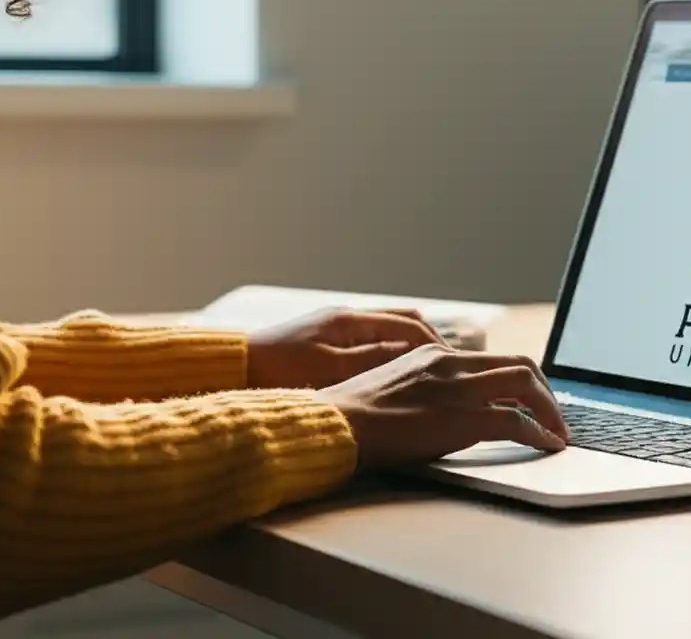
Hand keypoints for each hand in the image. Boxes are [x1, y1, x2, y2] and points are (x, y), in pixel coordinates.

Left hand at [247, 308, 445, 388]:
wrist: (233, 367)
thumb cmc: (275, 370)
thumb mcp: (328, 368)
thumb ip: (372, 360)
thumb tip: (415, 356)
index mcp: (350, 321)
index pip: (411, 327)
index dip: (438, 348)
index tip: (458, 368)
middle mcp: (348, 318)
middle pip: (406, 323)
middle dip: (433, 344)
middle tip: (454, 369)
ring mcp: (337, 328)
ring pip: (390, 330)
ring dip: (414, 348)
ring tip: (433, 372)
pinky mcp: (327, 341)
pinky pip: (373, 340)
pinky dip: (392, 352)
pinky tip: (396, 373)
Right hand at [318, 344, 569, 469]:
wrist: (332, 427)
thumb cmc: (351, 419)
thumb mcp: (392, 389)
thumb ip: (423, 389)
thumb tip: (443, 408)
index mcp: (433, 354)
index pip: (494, 359)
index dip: (523, 380)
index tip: (532, 400)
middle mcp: (450, 363)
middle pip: (521, 365)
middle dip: (546, 392)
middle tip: (554, 416)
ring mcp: (456, 389)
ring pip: (525, 385)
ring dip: (549, 411)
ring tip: (557, 433)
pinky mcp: (460, 418)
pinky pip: (516, 421)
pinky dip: (539, 433)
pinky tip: (547, 445)